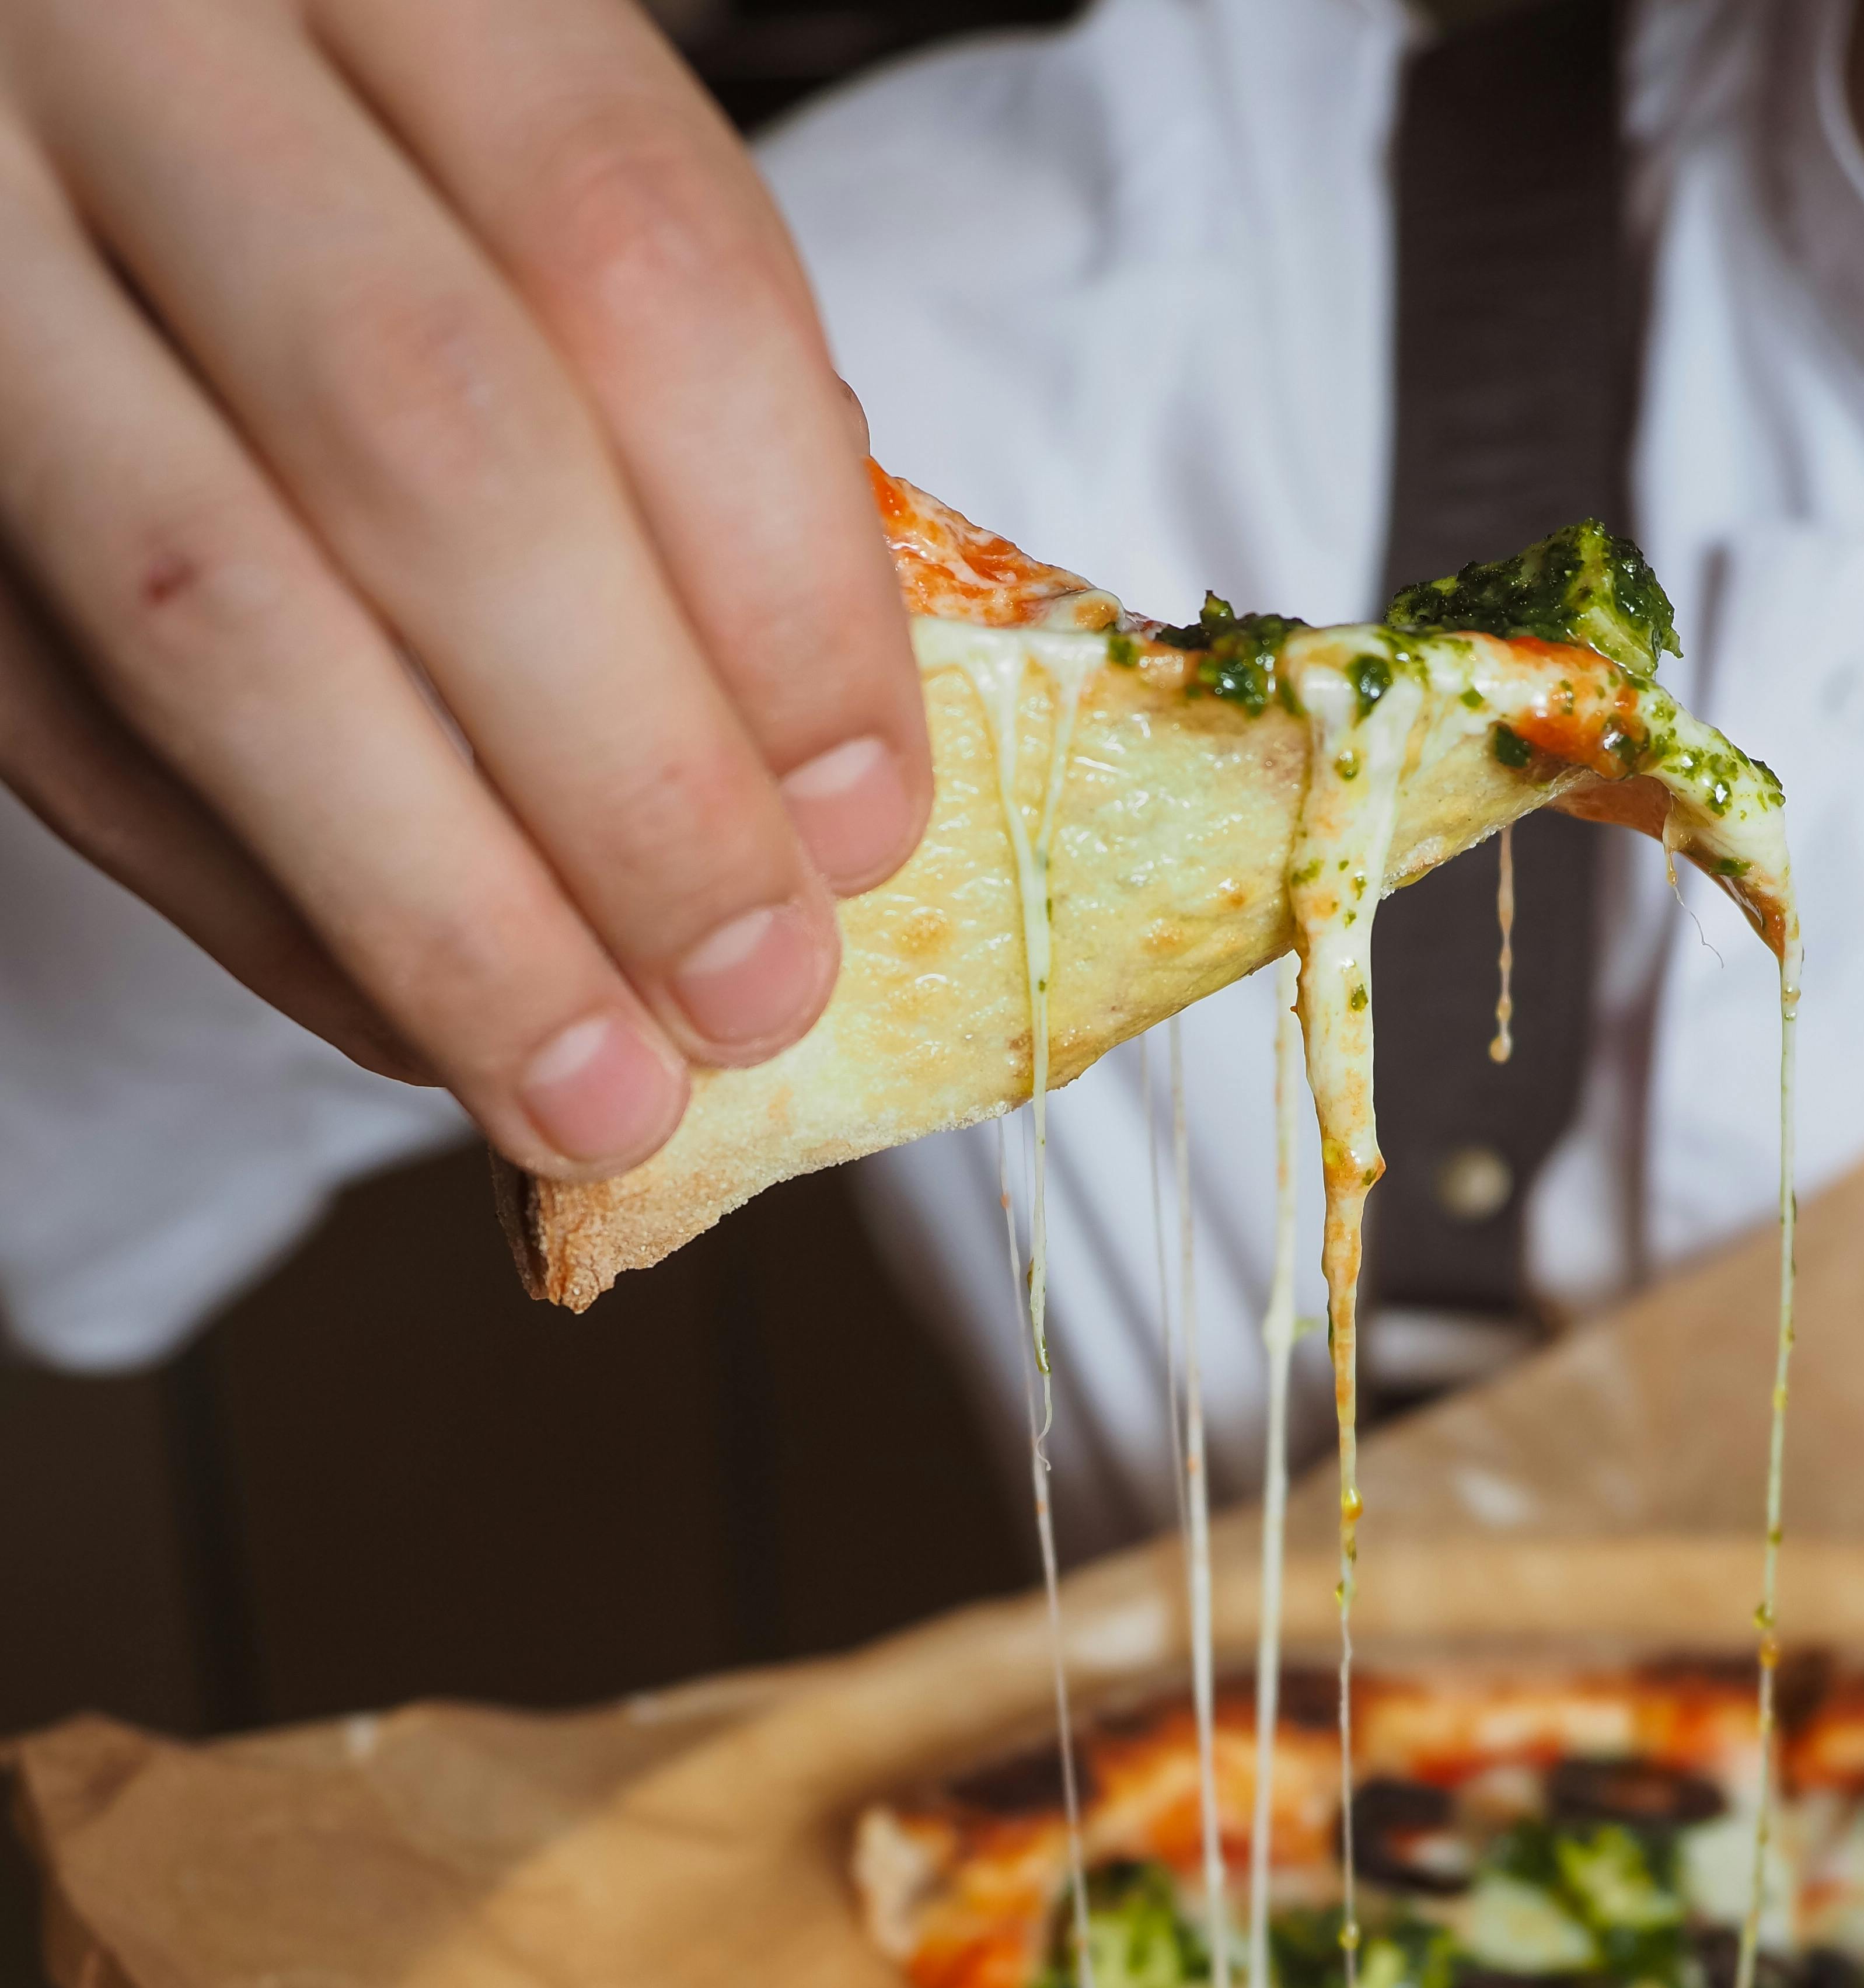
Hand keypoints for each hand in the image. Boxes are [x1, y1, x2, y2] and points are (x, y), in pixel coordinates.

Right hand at [0, 0, 930, 1175]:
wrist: (30, 52)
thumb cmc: (338, 130)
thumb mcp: (499, 136)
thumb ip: (638, 369)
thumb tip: (811, 758)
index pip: (632, 257)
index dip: (785, 580)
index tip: (870, 824)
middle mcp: (129, 37)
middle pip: (430, 445)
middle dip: (626, 780)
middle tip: (755, 996)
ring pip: (215, 614)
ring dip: (435, 909)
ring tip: (593, 1095)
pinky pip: (57, 723)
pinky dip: (249, 902)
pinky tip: (402, 1018)